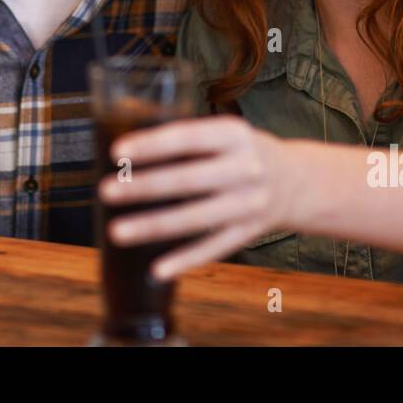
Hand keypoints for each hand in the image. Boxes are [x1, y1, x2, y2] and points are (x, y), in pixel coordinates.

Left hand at [97, 115, 297, 280]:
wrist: (298, 181)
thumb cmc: (243, 152)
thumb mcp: (226, 133)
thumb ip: (187, 140)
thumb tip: (127, 150)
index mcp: (234, 134)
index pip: (187, 138)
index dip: (151, 145)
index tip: (117, 151)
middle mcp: (245, 168)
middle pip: (187, 180)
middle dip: (143, 187)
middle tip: (105, 191)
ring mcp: (249, 203)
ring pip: (195, 219)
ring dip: (152, 226)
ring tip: (116, 231)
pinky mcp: (249, 232)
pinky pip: (212, 248)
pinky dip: (184, 260)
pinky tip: (156, 270)